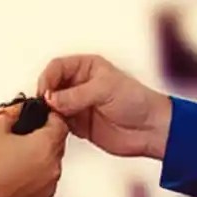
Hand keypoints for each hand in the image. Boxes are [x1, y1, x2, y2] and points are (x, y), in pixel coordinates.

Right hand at [0, 103, 68, 196]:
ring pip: (52, 161)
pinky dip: (37, 175)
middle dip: (44, 136)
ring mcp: (51, 184)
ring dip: (41, 156)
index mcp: (46, 144)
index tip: (37, 117)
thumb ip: (13, 110)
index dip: (50, 117)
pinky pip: (47, 179)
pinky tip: (17, 174)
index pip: (60, 123)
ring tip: (16, 157)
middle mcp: (54, 165)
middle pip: (58, 142)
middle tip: (22, 136)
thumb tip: (22, 107)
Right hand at [36, 54, 172, 159]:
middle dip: (46, 96)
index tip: (46, 93)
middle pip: (51, 86)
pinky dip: (54, 126)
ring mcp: (77, 104)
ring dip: (48, 113)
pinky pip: (58, 123)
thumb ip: (76, 94)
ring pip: (52, 106)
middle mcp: (79, 84)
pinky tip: (57, 129)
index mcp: (87, 67)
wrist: (150, 129)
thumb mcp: (106, 89)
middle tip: (46, 108)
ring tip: (52, 120)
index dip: (48, 78)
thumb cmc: (137, 101)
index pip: (57, 67)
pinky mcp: (78, 124)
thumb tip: (51, 99)